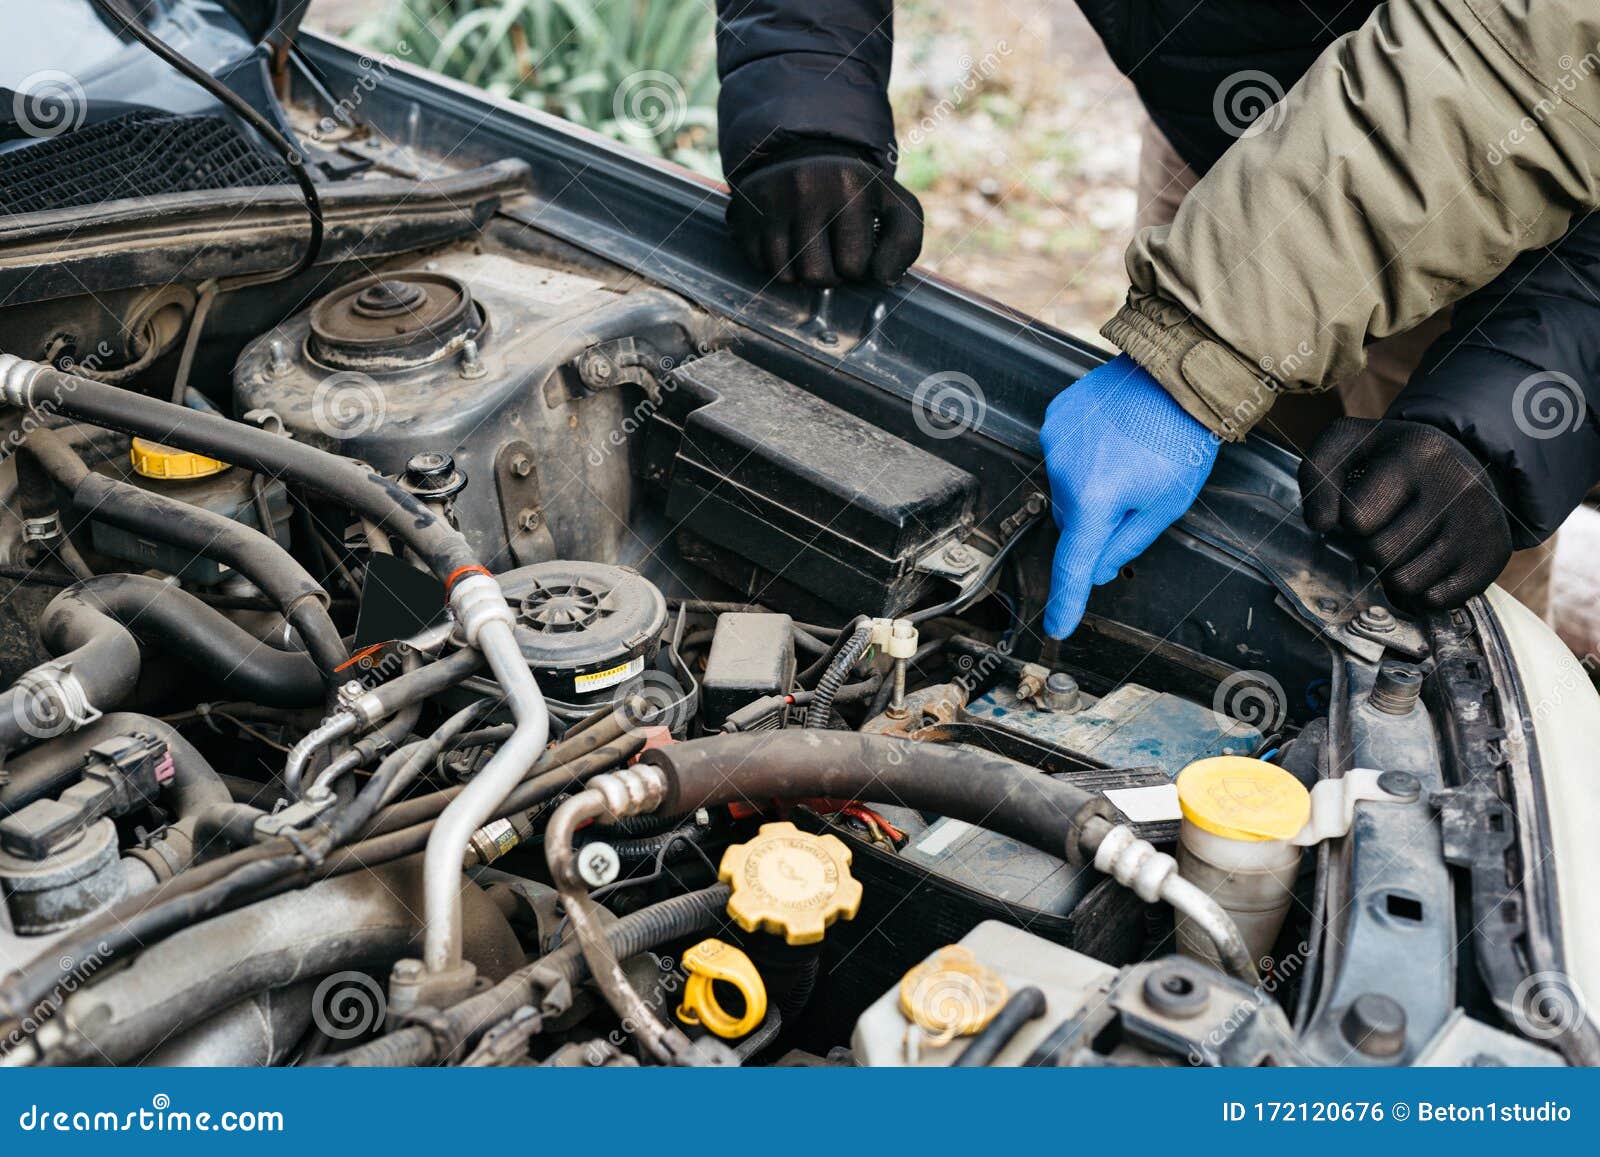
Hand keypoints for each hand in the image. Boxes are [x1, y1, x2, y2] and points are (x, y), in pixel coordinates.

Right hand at [726, 150, 922, 286]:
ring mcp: (773, 198)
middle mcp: (808, 188)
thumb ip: (906, 242)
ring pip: (787, 276)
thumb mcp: (894, 206)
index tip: (855, 247)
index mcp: (852, 186)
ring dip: (802, 274)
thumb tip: (883, 279)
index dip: (857, 267)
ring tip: (810, 249)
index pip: (853, 266)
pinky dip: (777, 265)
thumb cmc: (857, 193)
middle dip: (829, 275)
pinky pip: (762, 266)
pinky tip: (788, 245)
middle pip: (817, 276)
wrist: (808, 156)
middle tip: (831, 253)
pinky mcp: (746, 210)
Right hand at [1042, 355, 1219, 637]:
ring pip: (1067, 487)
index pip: (1073, 564)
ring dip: (1091, 486)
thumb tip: (1099, 570)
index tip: (1057, 626)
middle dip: (1096, 521)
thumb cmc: (1180, 436)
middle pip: (1071, 521)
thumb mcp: (1166, 505)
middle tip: (1135, 497)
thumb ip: (1126, 544)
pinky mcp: (1056, 418)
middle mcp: (1064, 471)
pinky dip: (1084, 456)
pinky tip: (1114, 439)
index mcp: (1094, 499)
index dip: (1066, 600)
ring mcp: (1055, 440)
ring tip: (1129, 458)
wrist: (1176, 373)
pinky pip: (1063, 453)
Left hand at [1299, 418, 1511, 609]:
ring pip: (1406, 583)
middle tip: (1384, 527)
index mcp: (1419, 451)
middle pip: (1380, 554)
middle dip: (1370, 547)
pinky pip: (1435, 600)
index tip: (1364, 504)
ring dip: (1392, 571)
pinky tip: (1425, 559)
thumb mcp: (1347, 446)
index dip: (1350, 520)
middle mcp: (1459, 485)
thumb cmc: (1393, 459)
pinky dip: (1420, 589)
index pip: (1357, 518)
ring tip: (1404, 542)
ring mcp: (1481, 523)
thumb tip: (1321, 524)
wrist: (1461, 463)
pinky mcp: (1493, 555)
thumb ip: (1316, 476)